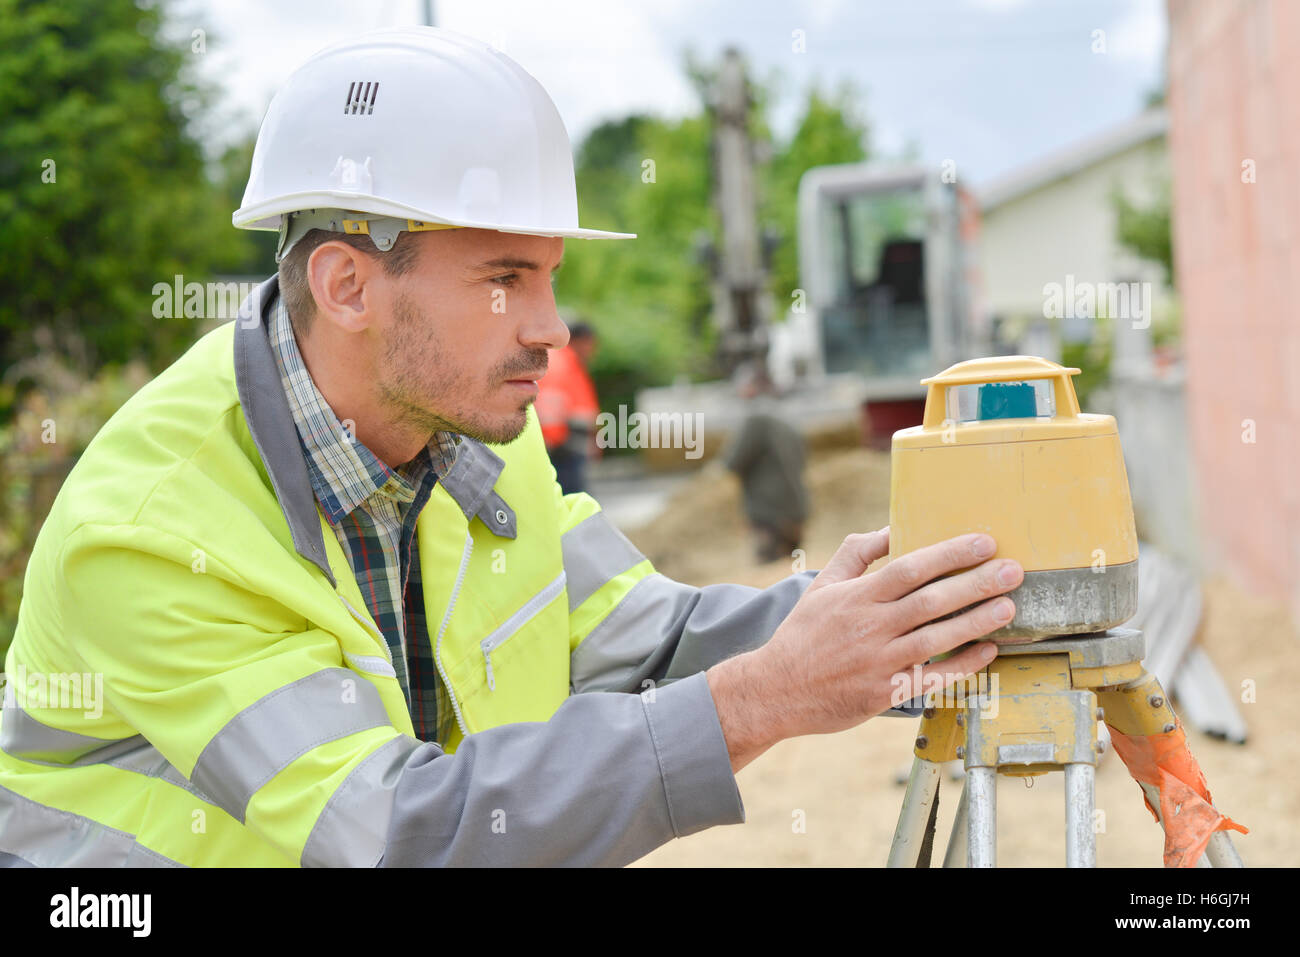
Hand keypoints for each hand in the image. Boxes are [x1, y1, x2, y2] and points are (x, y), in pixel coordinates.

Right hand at [706, 528, 1022, 771]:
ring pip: (938, 638)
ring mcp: (879, 662)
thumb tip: (891, 529)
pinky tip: (989, 651)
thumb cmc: (803, 634)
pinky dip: (964, 665)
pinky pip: (934, 677)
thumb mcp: (822, 586)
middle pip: (931, 601)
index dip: (950, 554)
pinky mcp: (887, 692)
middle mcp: (870, 627)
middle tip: (1013, 570)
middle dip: (976, 583)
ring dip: (977, 621)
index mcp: (856, 597)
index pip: (910, 568)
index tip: (984, 542)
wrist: (776, 689)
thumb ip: (856, 554)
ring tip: (1008, 606)